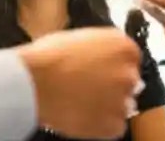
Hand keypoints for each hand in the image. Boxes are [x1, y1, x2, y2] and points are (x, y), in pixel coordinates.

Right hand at [16, 27, 141, 138]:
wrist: (33, 82)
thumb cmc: (48, 57)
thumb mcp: (81, 37)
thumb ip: (101, 47)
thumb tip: (103, 56)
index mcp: (122, 46)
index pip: (130, 58)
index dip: (114, 65)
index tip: (102, 70)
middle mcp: (129, 73)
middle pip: (129, 81)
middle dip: (113, 85)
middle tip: (89, 87)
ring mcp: (123, 101)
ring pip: (123, 105)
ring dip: (108, 105)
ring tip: (82, 102)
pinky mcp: (114, 125)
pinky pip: (115, 126)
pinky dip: (101, 124)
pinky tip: (82, 114)